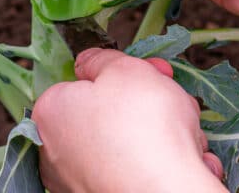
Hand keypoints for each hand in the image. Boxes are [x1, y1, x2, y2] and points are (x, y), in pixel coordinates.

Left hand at [32, 49, 225, 192]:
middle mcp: (55, 152)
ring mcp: (78, 182)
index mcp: (51, 113)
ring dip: (161, 135)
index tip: (148, 72)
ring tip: (185, 135)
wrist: (166, 192)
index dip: (120, 75)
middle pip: (107, 114)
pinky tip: (186, 161)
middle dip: (145, 104)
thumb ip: (102, 60)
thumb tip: (89, 63)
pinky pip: (138, 173)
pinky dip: (162, 165)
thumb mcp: (124, 69)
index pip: (83, 84)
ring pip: (127, 145)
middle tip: (170, 97)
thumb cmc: (143, 127)